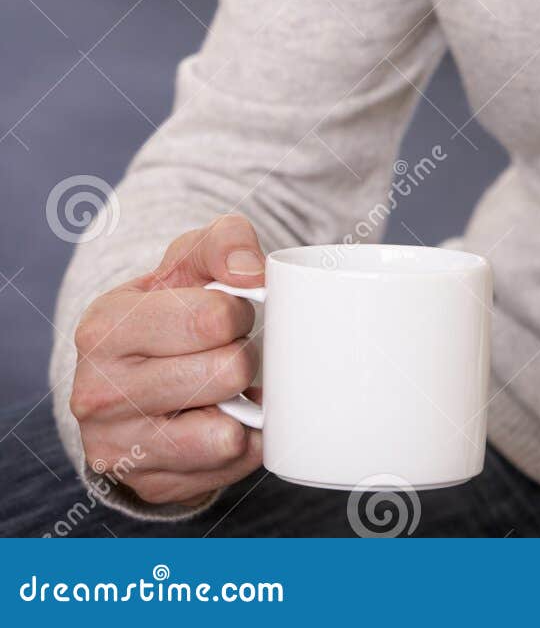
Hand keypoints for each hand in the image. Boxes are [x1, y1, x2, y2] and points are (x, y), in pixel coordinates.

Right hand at [69, 213, 265, 506]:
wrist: (136, 379)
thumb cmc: (170, 310)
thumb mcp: (188, 261)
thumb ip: (225, 242)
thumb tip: (253, 273)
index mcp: (103, 327)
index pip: (213, 318)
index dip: (240, 311)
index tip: (230, 312)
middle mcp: (99, 392)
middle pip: (227, 372)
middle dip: (243, 356)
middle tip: (227, 351)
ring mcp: (121, 447)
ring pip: (227, 432)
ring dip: (244, 405)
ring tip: (224, 387)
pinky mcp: (150, 486)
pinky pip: (231, 467)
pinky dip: (243, 442)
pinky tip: (222, 419)